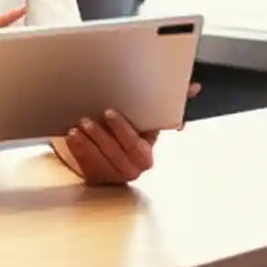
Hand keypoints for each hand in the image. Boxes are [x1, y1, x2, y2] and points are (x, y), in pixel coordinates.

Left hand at [56, 82, 201, 184]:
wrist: (112, 150)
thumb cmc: (131, 130)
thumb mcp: (149, 117)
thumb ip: (172, 102)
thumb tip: (194, 88)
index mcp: (146, 153)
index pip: (136, 144)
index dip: (122, 130)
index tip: (109, 113)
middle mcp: (133, 168)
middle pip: (117, 154)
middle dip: (102, 136)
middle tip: (88, 119)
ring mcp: (114, 175)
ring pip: (101, 161)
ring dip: (88, 143)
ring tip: (77, 127)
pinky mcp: (97, 178)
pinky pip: (87, 167)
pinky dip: (79, 152)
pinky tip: (72, 138)